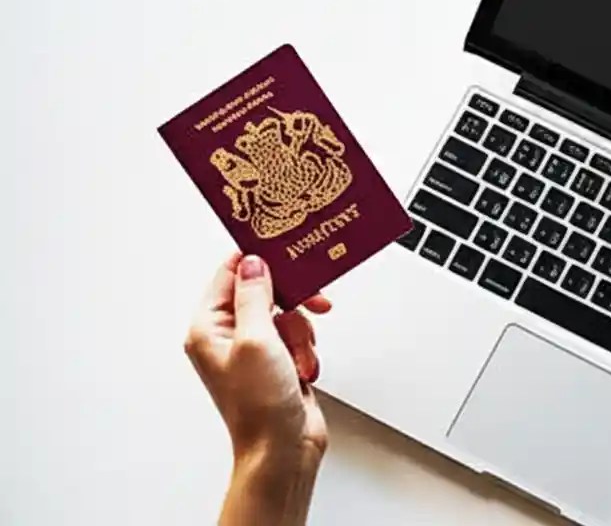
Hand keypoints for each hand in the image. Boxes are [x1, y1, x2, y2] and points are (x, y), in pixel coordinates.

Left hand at [185, 253, 330, 524]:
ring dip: (301, 332)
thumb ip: (254, 295)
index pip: (229, 274)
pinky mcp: (276, 361)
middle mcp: (227, 336)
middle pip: (264, 291)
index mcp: (208, 328)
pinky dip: (305, 349)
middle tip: (313, 301)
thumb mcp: (256, 340)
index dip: (258, 260)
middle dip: (291, 302)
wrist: (283, 449)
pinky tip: (303, 369)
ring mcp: (253, 349)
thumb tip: (253, 262)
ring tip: (298, 357)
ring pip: (286, 313)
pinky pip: (297, 335)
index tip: (285, 249)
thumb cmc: (259, 406)